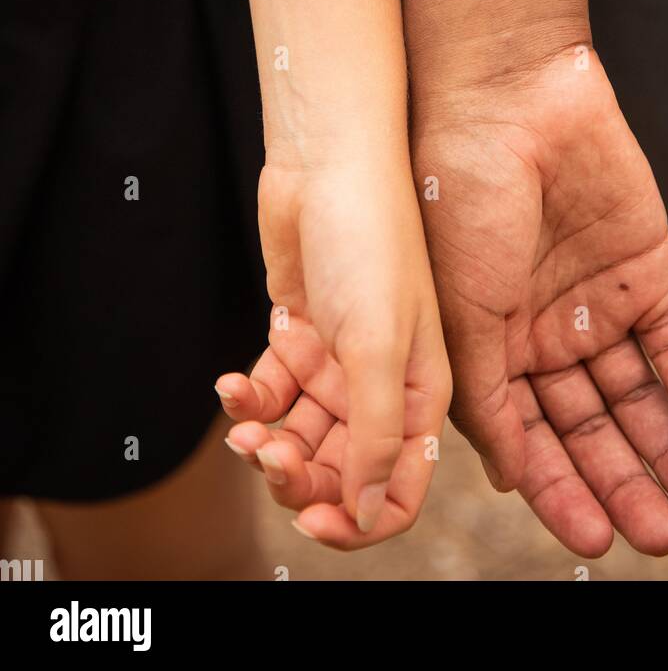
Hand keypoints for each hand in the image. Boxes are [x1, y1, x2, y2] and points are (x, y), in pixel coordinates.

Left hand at [216, 147, 451, 548]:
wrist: (326, 162)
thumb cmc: (369, 240)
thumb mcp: (378, 346)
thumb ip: (377, 436)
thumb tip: (371, 514)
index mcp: (421, 394)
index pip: (401, 490)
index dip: (361, 520)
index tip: (314, 520)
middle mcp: (383, 385)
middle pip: (343, 472)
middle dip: (302, 481)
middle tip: (267, 458)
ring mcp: (338, 361)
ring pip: (302, 438)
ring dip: (268, 444)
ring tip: (244, 428)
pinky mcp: (298, 335)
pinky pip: (271, 392)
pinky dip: (249, 400)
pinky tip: (230, 387)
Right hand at [411, 47, 667, 556]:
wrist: (507, 100)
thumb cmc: (453, 198)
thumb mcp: (456, 309)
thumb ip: (483, 394)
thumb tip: (511, 477)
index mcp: (484, 347)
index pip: (528, 437)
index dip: (559, 490)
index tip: (592, 541)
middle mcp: (540, 332)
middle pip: (589, 425)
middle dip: (621, 481)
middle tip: (656, 534)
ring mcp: (594, 301)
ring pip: (638, 393)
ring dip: (667, 446)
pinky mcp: (643, 268)